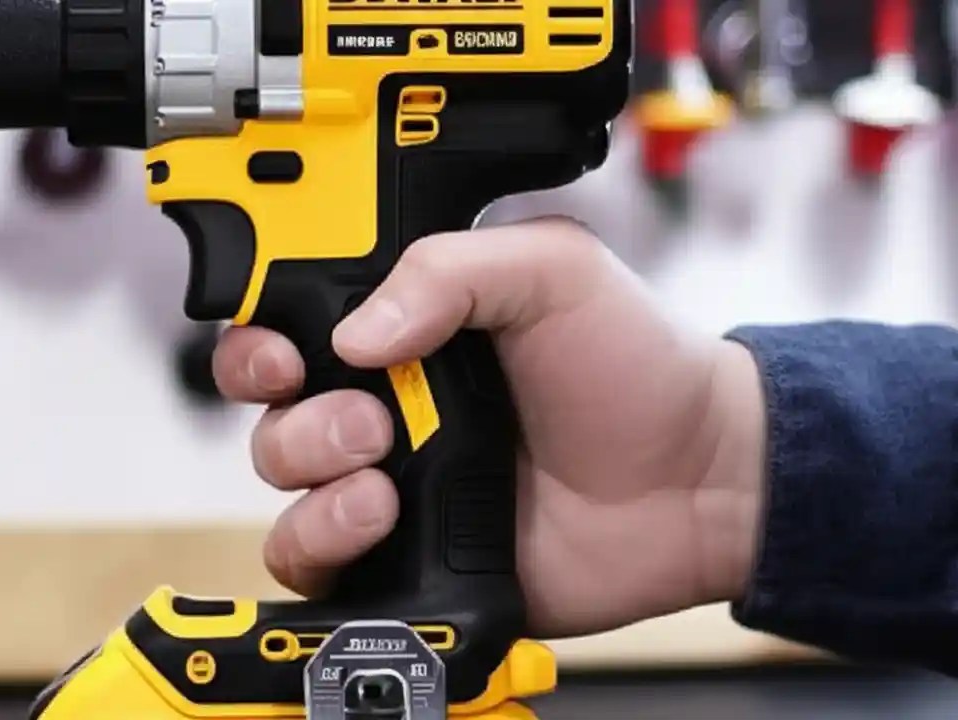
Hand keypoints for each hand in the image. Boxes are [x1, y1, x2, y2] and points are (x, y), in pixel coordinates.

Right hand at [212, 217, 764, 638]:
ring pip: (278, 473)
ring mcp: (389, 475)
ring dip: (309, 466)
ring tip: (383, 469)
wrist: (693, 482)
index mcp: (409, 322)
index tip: (282, 343)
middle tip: (363, 411)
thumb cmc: (636, 367)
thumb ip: (449, 269)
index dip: (263, 326)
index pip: (293, 312)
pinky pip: (309, 555)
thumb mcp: (553, 271)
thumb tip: (352, 331)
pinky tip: (383, 517)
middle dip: (282, 397)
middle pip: (267, 395)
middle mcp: (386, 396)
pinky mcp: (400, 551)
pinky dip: (321, 538)